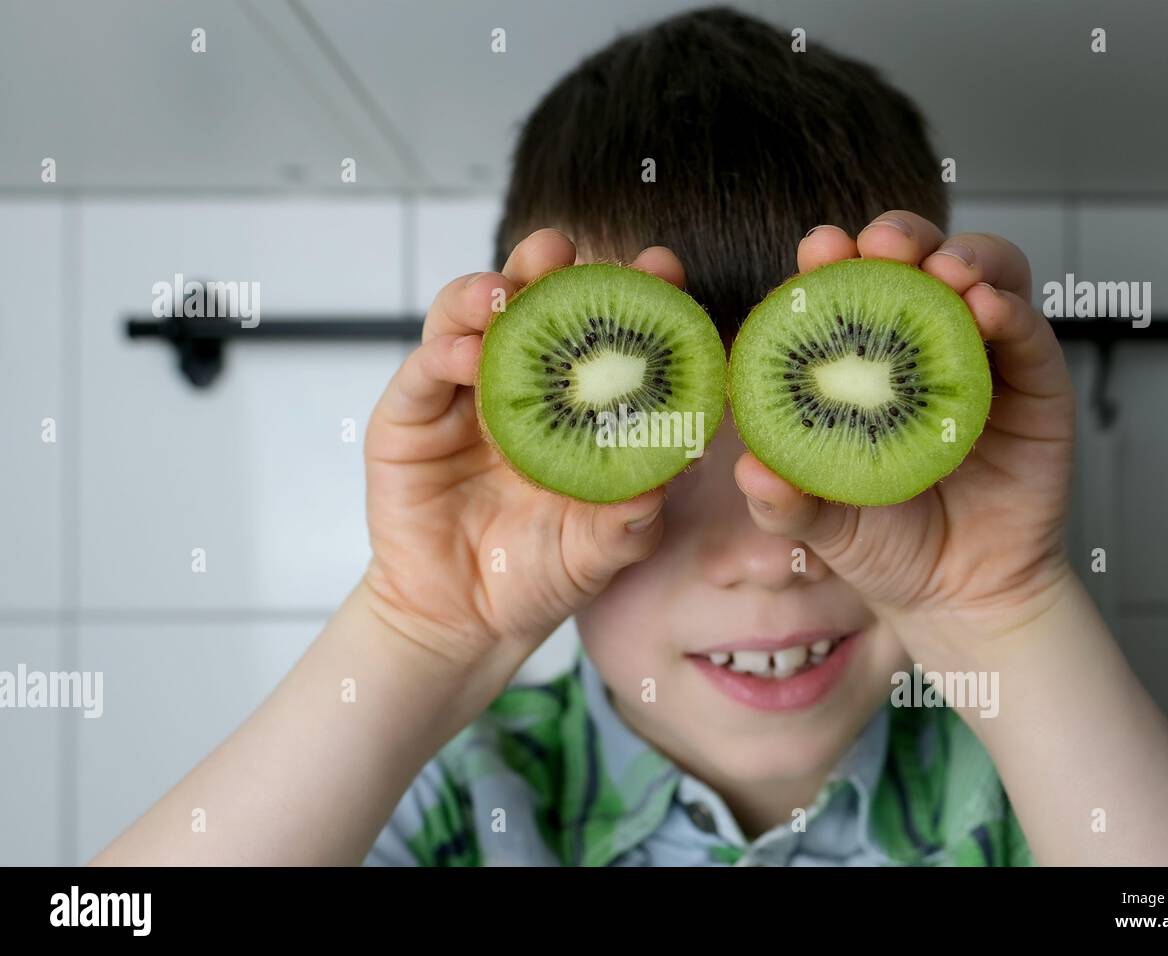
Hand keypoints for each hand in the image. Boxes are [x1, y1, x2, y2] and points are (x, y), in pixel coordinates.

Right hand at [361, 229, 676, 663]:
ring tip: (505, 293)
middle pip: (529, 304)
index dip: (632, 296)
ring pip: (465, 321)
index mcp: (575, 402)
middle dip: (545, 268)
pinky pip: (420, 374)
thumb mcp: (599, 551)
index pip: (603, 333)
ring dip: (484, 295)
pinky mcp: (406, 421)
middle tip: (562, 251)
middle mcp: (518, 384)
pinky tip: (465, 352)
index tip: (662, 267)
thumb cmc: (542, 574)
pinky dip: (441, 353)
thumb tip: (656, 490)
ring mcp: (459, 397)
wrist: (465, 620)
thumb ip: (627, 523)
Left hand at [735, 212, 1075, 650]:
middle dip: (899, 237)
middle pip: (917, 261)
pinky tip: (988, 310)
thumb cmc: (884, 544)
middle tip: (879, 245)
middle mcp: (924, 343)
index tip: (818, 251)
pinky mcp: (1038, 383)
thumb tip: (748, 471)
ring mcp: (985, 356)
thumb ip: (785, 501)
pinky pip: (1030, 332)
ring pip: (985, 273)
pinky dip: (1012, 309)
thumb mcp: (822, 526)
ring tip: (944, 271)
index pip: (847, 289)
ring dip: (963, 256)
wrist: (959, 595)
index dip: (832, 260)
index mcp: (862, 358)